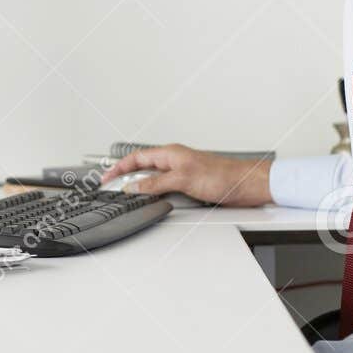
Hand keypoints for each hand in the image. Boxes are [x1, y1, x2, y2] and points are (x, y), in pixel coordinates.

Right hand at [99, 144, 273, 206]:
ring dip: (139, 185)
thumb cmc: (223, 175)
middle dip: (124, 176)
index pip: (136, 158)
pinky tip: (151, 199)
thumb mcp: (183, 178)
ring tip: (126, 194)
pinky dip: (153, 192)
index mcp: (170, 153)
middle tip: (111, 188)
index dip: (118, 168)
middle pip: (141, 168)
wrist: (246, 185)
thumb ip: (156, 182)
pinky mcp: (189, 185)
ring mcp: (181, 173)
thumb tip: (134, 186)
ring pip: (152, 178)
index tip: (106, 179)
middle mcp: (174, 161)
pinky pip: (164, 187)